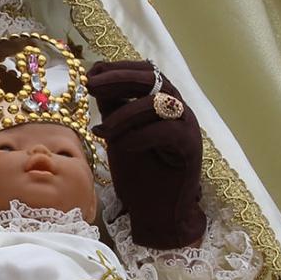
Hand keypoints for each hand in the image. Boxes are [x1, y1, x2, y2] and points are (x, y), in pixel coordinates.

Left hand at [85, 60, 205, 248]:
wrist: (155, 210)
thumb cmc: (138, 172)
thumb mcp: (117, 132)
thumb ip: (111, 106)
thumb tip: (94, 76)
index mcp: (161, 101)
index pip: (144, 72)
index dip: (117, 69)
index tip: (89, 74)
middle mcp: (177, 108)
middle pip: (153, 79)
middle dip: (118, 79)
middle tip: (91, 86)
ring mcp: (187, 126)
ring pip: (158, 103)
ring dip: (124, 114)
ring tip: (103, 132)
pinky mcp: (191, 147)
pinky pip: (166, 131)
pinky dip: (138, 136)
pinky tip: (119, 146)